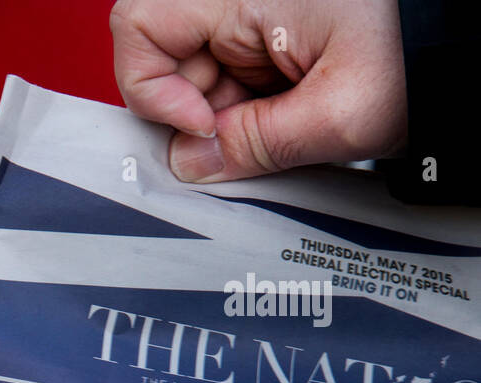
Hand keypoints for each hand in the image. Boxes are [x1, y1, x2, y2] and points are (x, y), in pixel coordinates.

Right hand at [111, 0, 407, 182]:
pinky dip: (252, 107)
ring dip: (229, 115)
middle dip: (198, 112)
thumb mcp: (338, 115)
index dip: (152, 88)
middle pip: (166, 57)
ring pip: (198, 74)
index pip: (139, 28)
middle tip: (248, 139)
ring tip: (287, 122)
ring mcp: (255, 10)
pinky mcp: (272, 28)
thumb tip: (190, 164)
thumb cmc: (425, 50)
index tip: (200, 127)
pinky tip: (291, 114)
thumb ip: (251, 146)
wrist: (474, 41)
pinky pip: (232, 75)